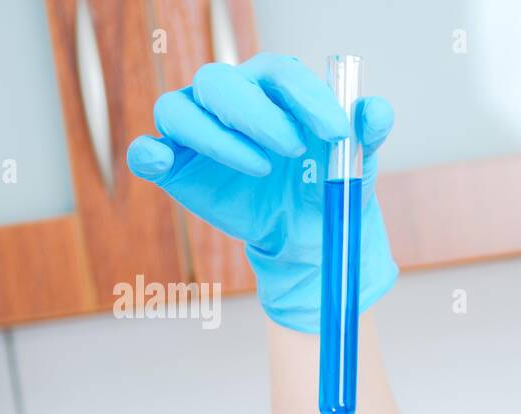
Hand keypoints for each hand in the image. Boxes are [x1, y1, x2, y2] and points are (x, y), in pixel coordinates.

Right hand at [125, 52, 396, 331]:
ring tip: (263, 169)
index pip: (279, 74)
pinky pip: (145, 151)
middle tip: (295, 149)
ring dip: (217, 138)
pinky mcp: (176, 167)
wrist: (308, 233)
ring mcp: (196, 131)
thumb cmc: (327, 183)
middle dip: (257, 114)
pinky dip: (148, 154)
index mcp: (271, 88)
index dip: (307, 97)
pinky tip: (164, 164)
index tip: (338, 132)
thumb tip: (374, 110)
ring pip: (178, 110)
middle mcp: (227, 99)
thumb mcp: (356, 161)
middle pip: (221, 82)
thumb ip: (368, 131)